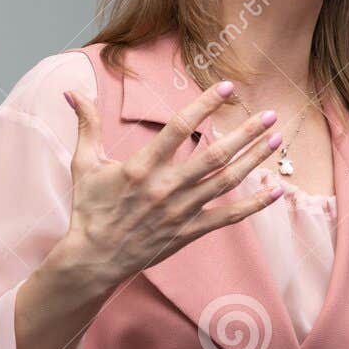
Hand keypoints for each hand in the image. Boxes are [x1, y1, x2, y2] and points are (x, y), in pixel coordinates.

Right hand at [58, 80, 287, 288]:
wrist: (93, 260)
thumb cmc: (89, 210)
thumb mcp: (83, 165)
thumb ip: (86, 125)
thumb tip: (72, 91)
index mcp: (140, 167)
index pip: (178, 129)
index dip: (204, 106)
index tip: (226, 88)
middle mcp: (164, 188)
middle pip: (213, 155)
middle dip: (245, 133)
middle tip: (269, 114)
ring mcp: (180, 212)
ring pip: (225, 182)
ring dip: (254, 160)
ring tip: (277, 139)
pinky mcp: (188, 232)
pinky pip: (228, 217)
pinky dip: (254, 205)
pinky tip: (276, 190)